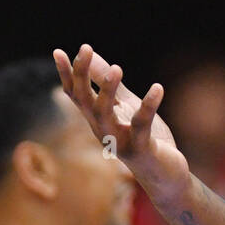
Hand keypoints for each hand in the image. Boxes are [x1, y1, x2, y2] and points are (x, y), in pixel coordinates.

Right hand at [52, 44, 188, 203]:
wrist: (166, 176)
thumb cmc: (145, 140)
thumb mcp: (127, 108)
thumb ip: (113, 87)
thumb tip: (94, 59)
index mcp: (98, 120)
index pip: (76, 95)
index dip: (66, 75)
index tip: (58, 51)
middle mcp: (103, 130)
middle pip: (84, 101)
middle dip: (81, 75)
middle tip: (85, 48)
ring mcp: (120, 141)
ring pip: (105, 114)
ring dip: (108, 90)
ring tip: (117, 67)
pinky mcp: (141, 149)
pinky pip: (142, 125)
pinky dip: (148, 105)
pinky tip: (157, 88)